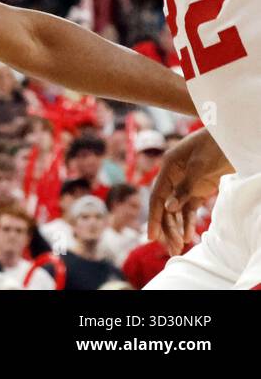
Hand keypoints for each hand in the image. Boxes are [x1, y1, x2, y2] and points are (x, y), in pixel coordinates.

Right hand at [148, 129, 231, 254]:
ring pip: (177, 209)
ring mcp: (187, 183)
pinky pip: (190, 208)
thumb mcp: (201, 166)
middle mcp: (174, 176)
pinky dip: (188, 221)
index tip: (150, 236)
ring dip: (177, 228)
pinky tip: (189, 235)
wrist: (234, 136)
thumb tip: (169, 208)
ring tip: (179, 247)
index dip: (154, 217)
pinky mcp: (199, 188)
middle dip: (167, 228)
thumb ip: (185, 187)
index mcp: (169, 167)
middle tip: (171, 248)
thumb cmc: (216, 145)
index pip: (157, 197)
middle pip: (166, 206)